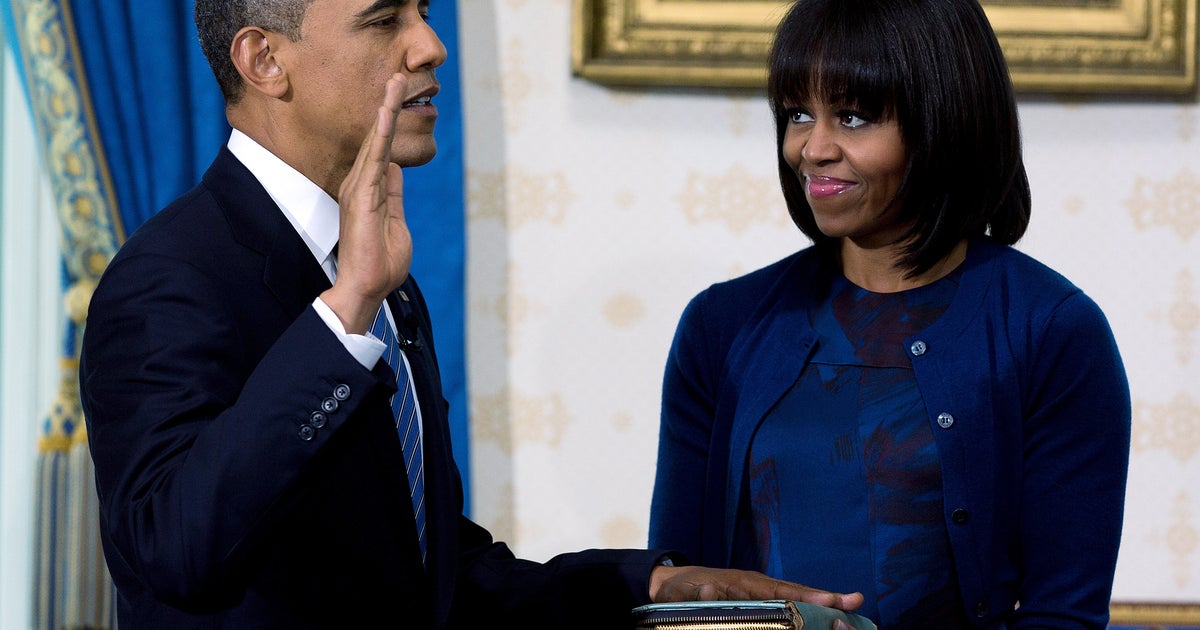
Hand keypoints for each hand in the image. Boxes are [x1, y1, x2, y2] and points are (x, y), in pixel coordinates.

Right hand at [321, 73, 412, 333]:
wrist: (366, 288)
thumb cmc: (381, 263)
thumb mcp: (396, 223)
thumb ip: (394, 196)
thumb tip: (395, 171)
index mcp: (370, 192)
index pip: (382, 152)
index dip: (390, 126)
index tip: (398, 100)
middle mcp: (361, 185)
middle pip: (377, 139)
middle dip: (388, 107)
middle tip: (398, 77)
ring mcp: (360, 188)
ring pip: (376, 141)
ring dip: (386, 111)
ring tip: (395, 82)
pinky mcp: (362, 195)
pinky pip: (374, 156)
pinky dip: (382, 132)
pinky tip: (387, 110)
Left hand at [648, 565, 864, 611]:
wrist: (672, 582)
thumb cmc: (678, 590)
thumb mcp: (681, 596)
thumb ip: (696, 596)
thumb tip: (710, 589)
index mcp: (742, 583)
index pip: (779, 591)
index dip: (804, 597)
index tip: (830, 600)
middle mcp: (756, 584)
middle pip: (795, 591)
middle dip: (826, 598)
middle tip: (856, 601)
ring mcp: (759, 590)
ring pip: (795, 596)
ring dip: (823, 602)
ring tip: (852, 606)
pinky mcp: (758, 598)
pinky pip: (788, 602)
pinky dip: (809, 604)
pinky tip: (828, 612)